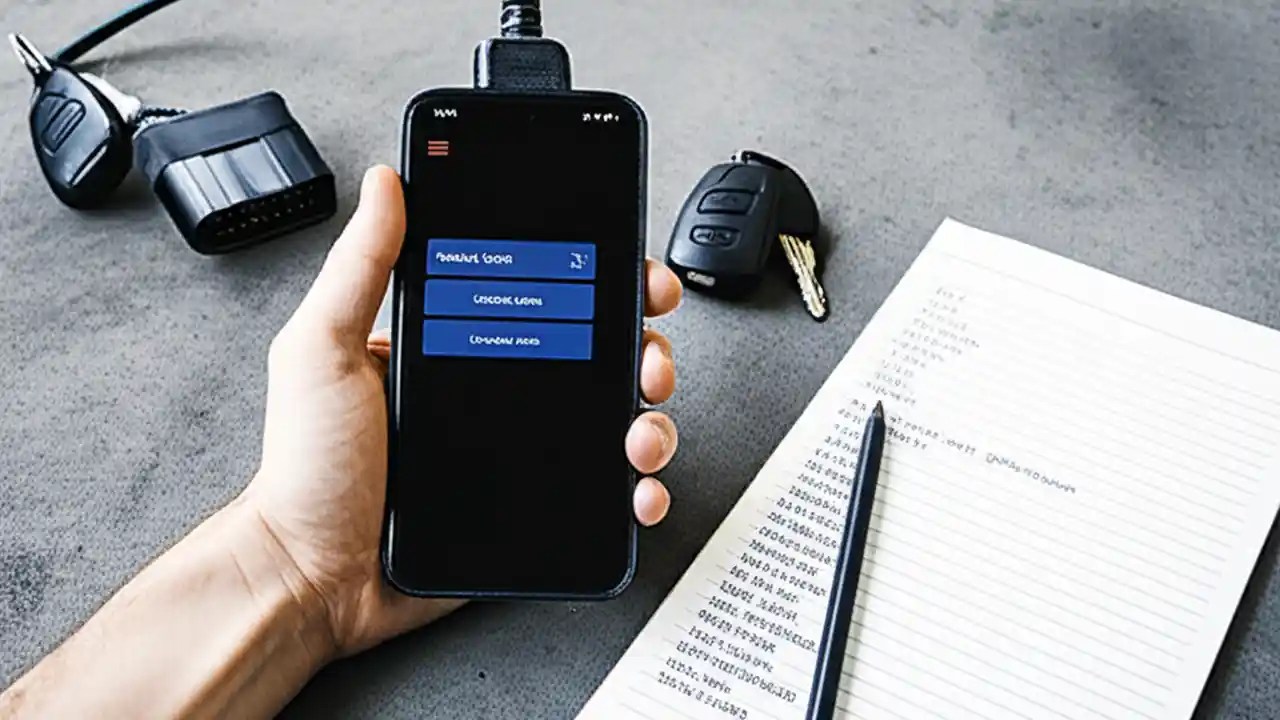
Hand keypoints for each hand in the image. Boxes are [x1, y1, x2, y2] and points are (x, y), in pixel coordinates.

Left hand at [240, 165, 681, 660]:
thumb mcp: (322, 350)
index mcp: (458, 345)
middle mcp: (498, 390)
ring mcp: (522, 450)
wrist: (313, 578)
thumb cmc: (307, 468)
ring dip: (652, 418)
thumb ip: (360, 267)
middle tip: (648, 356)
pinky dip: (639, 489)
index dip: (600, 278)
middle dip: (643, 347)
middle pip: (597, 353)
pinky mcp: (534, 504)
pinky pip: (604, 491)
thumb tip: (386, 184)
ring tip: (642, 433)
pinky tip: (638, 489)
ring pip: (615, 419)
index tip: (633, 271)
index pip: (545, 295)